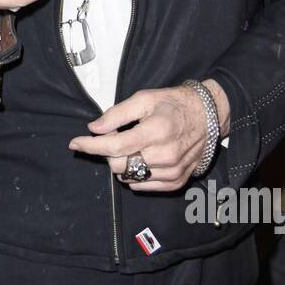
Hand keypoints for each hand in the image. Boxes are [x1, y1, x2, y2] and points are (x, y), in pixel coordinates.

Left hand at [67, 82, 223, 191]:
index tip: (74, 143)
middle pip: (118, 165)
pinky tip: (142, 158)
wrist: (209, 116)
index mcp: (157, 131)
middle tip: (114, 137)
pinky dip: (134, 174)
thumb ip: (117, 113)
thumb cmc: (174, 104)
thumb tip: (94, 127)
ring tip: (133, 146)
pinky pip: (142, 186)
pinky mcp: (176, 182)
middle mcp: (165, 155)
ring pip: (128, 177)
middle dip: (108, 152)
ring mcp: (172, 171)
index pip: (115, 146)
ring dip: (122, 163)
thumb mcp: (145, 98)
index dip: (90, 145)